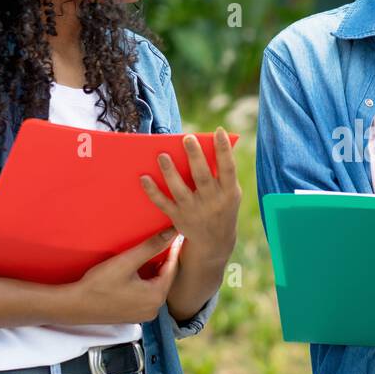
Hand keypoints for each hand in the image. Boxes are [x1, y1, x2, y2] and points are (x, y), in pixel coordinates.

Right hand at [61, 229, 183, 324]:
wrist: (75, 305)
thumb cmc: (99, 284)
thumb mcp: (127, 262)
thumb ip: (151, 246)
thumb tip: (172, 233)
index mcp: (156, 297)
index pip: (172, 268)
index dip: (173, 250)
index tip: (176, 235)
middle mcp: (154, 309)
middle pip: (165, 278)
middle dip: (164, 261)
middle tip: (167, 242)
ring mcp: (144, 314)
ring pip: (156, 287)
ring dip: (154, 272)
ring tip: (154, 253)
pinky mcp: (133, 316)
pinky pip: (146, 295)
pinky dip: (146, 283)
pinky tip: (139, 272)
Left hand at [139, 127, 240, 266]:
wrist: (215, 242)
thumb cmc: (222, 206)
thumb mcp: (231, 193)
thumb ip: (222, 173)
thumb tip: (209, 145)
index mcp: (229, 192)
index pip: (228, 169)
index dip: (224, 150)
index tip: (218, 131)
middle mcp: (212, 202)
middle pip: (202, 177)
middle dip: (195, 157)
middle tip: (187, 138)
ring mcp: (194, 210)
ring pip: (180, 190)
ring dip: (170, 172)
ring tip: (162, 155)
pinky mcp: (178, 218)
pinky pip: (163, 203)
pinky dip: (152, 191)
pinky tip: (144, 177)